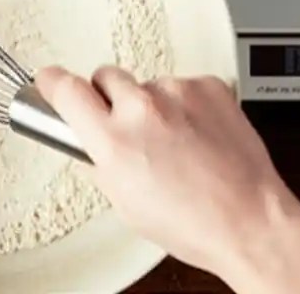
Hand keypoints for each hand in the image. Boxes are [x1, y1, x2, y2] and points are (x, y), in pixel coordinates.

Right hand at [36, 67, 299, 293]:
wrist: (250, 220)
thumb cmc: (194, 223)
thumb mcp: (125, 203)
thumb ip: (101, 161)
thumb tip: (91, 141)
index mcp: (114, 141)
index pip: (65, 88)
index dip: (53, 83)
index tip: (50, 81)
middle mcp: (143, 109)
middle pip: (105, 76)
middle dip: (109, 98)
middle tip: (127, 126)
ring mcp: (179, 93)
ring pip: (148, 84)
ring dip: (153, 105)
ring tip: (177, 142)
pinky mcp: (209, 86)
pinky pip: (184, 85)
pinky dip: (186, 105)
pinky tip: (198, 134)